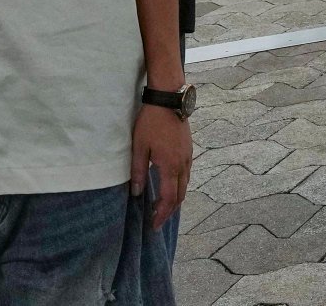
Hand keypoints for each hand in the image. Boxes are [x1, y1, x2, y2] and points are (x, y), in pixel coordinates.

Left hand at [131, 103, 191, 227]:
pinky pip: (186, 174)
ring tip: (161, 205)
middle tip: (157, 220)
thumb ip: (138, 171)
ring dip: (174, 199)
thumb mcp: (139, 147)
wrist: (169, 99)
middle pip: (180, 196)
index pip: (169, 199)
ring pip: (185, 185)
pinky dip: (179, 186)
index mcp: (170, 166)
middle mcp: (183, 165)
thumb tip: (136, 193)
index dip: (162, 214)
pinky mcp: (189, 150)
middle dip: (169, 211)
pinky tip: (169, 184)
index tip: (154, 225)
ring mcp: (188, 157)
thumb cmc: (151, 122)